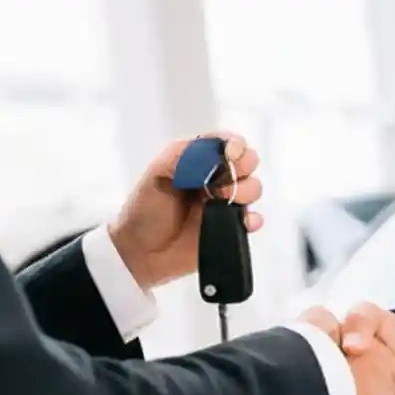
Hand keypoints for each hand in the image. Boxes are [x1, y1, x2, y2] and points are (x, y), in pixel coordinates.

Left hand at [109, 132, 263, 289]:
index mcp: (199, 160)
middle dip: (243, 168)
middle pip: (248, 162)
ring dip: (246, 192)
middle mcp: (216, 178)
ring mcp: (224, 203)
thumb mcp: (158, 172)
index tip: (230, 155)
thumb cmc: (145, 209)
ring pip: (254, 188)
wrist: (141, 251)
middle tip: (220, 184)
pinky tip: (242, 223)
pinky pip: (253, 219)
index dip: (235, 145)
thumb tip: (219, 153)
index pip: (228, 142)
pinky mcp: (230, 227)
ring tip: (222, 202)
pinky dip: (253, 219)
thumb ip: (187, 156)